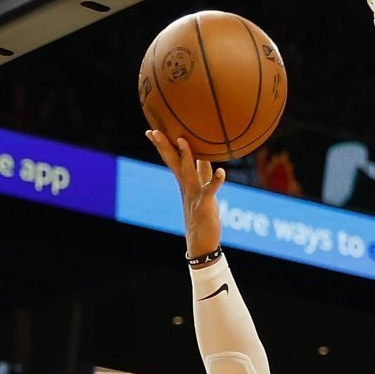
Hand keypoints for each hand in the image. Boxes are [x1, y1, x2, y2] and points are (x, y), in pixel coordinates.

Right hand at [146, 129, 223, 258]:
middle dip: (164, 146)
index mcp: (185, 182)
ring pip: (188, 171)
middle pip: (173, 162)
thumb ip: (203, 172)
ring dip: (185, 155)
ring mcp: (194, 194)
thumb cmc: (203, 215)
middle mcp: (187, 186)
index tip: (152, 130)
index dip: (163, 145)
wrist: (201, 243)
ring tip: (182, 140)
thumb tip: (205, 156)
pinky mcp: (205, 204)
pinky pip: (210, 190)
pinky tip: (222, 172)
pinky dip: (216, 181)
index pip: (171, 159)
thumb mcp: (202, 189)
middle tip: (155, 131)